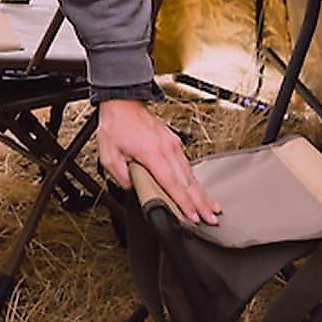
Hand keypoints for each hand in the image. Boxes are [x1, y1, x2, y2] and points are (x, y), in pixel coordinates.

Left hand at [96, 99, 219, 223]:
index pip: (172, 184)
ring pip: (191, 173)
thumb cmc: (116, 125)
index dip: (184, 203)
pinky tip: (199, 189)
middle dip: (201, 203)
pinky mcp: (173, 141)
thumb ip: (122, 176)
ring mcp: (172, 144)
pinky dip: (195, 180)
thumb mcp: (109, 155)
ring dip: (202, 193)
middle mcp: (167, 148)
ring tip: (212, 208)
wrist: (122, 102)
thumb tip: (133, 188)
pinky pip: (187, 164)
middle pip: (188, 181)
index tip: (193, 217)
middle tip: (212, 219)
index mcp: (152, 153)